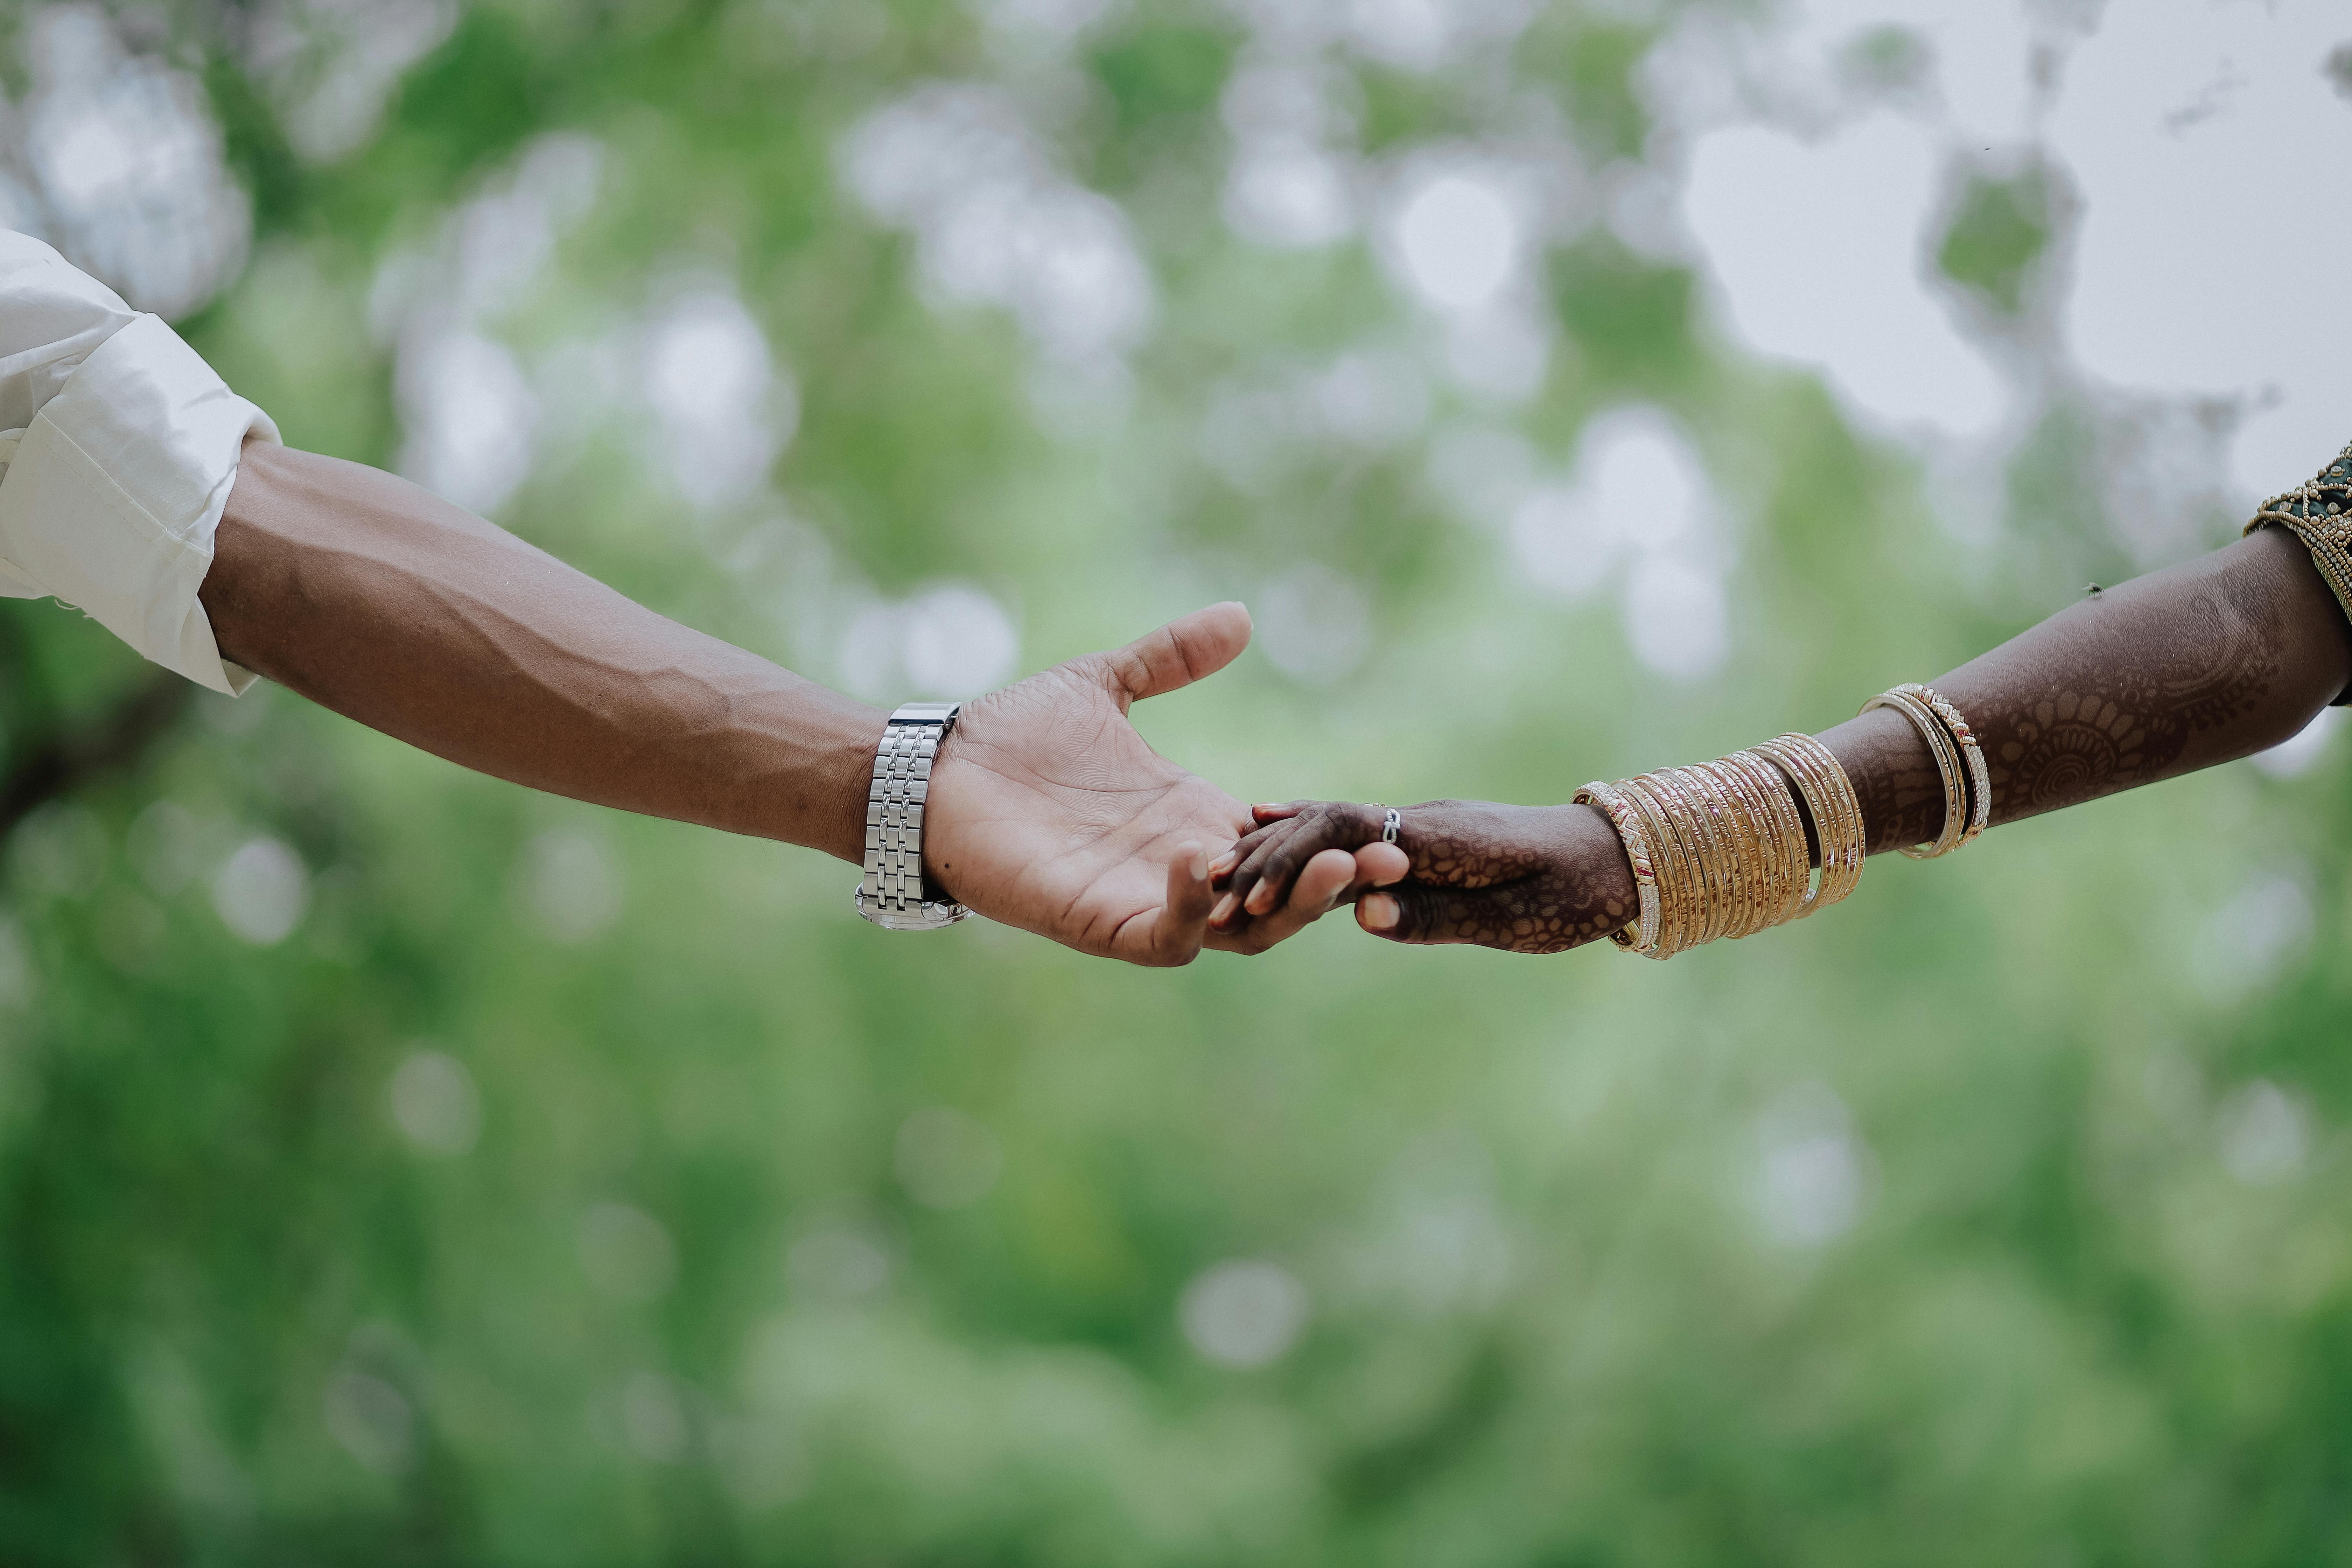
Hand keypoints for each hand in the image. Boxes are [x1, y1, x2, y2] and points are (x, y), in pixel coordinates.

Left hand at [921, 603, 1348, 965]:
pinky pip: (1164, 938)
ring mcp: (1141, 899)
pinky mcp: (1099, 923)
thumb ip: (1170, 657)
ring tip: (1331, 867)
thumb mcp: (1106, 683)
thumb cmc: (1011, 734)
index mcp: (1190, 818)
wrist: (935, 769)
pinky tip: (1201, 860)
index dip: (1329, 839)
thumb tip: (1238, 616)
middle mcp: (1176, 866)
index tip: (1376, 820)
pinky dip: (1191, 912)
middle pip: (1279, 901)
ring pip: (1239, 934)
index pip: (1281, 846)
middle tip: (1382, 855)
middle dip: (1333, 885)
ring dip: (1287, 909)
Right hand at [1211, 798, 1641, 953]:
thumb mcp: (1514, 920)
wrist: (1620, 856)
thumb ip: (1436, 916)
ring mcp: (1419, 820)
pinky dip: (1305, 829)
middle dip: (1265, 856)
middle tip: (1210, 898)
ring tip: (1216, 876)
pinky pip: (1352, 825)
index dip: (1292, 861)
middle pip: (1325, 821)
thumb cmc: (1574, 895)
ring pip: (1332, 821)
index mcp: (1440, 838)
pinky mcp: (1420, 833)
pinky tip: (1264, 825)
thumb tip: (1361, 914)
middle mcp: (1421, 819)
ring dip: (1276, 847)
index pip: (1346, 830)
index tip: (1251, 898)